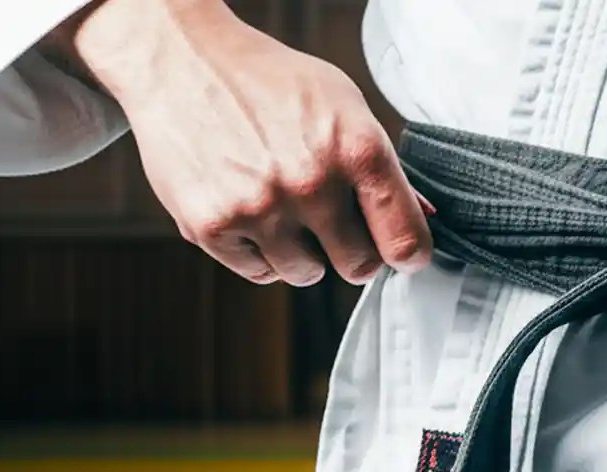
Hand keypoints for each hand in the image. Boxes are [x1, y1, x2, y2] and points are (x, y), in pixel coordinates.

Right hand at [48, 0, 430, 285]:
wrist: (181, 61)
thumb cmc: (269, 83)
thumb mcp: (344, 105)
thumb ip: (384, 167)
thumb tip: (425, 216)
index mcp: (357, 149)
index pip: (405, 240)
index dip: (409, 255)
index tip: (402, 253)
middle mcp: (311, 182)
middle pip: (359, 267)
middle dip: (352, 251)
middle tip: (332, 222)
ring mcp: (260, 207)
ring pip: (307, 275)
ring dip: (302, 252)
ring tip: (283, 205)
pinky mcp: (212, 226)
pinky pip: (259, 273)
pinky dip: (259, 252)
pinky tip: (248, 208)